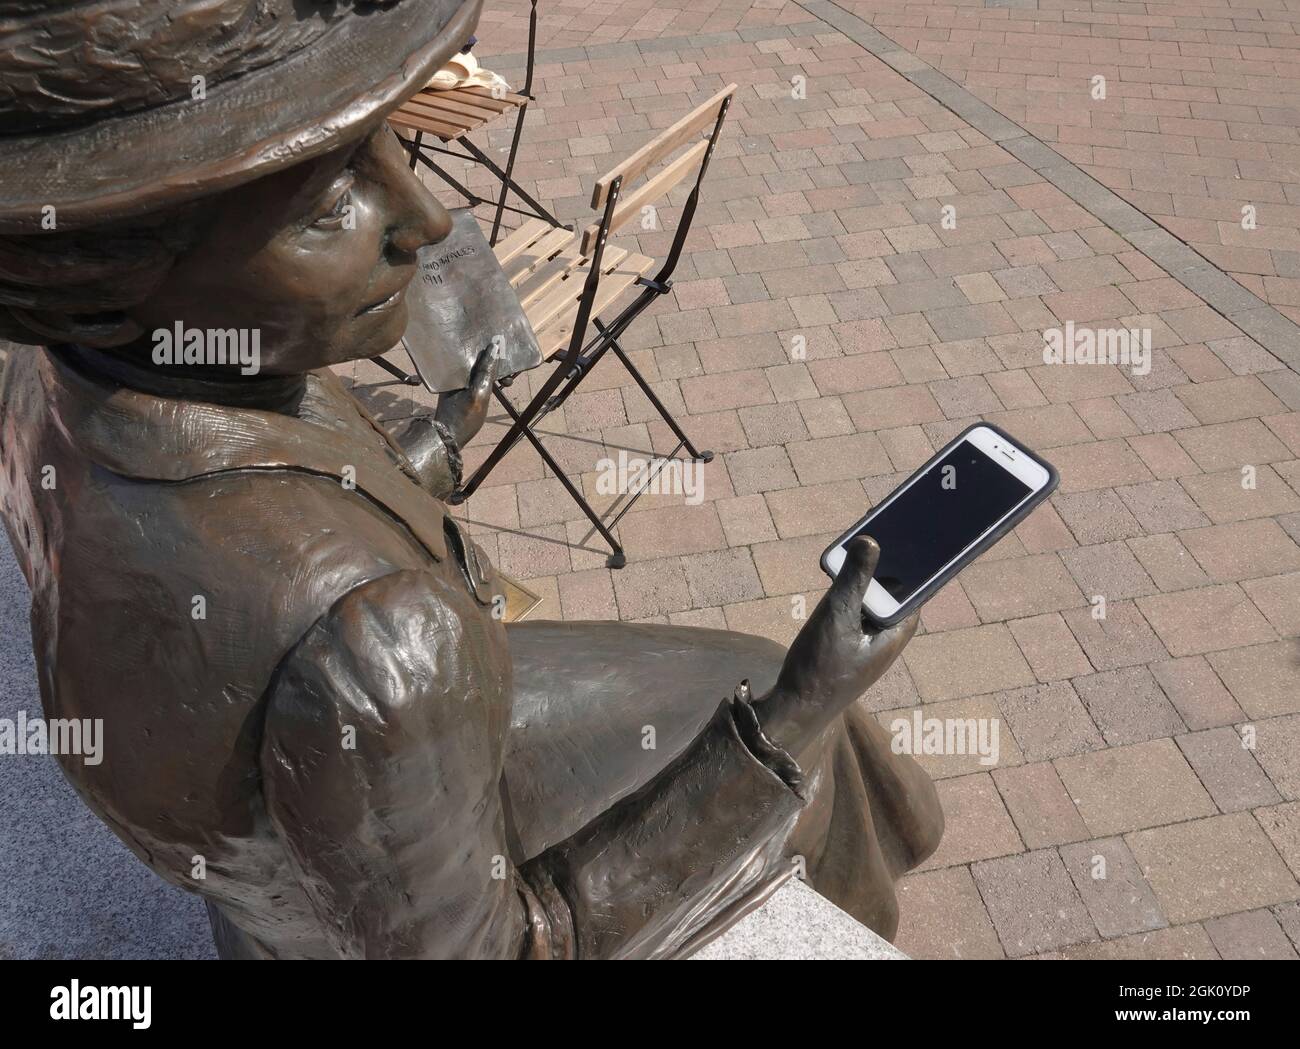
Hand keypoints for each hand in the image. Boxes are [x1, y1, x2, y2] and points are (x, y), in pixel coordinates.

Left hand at [435, 341, 499, 447]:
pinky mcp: (461, 391)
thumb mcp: (478, 393)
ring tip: (506, 383)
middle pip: (479, 361)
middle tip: (508, 377)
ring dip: (494, 375)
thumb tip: (494, 348)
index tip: (507, 358)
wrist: (447, 438)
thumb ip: (486, 372)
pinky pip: (477, 380)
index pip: (476, 352)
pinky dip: (489, 382)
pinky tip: (498, 387)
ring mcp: (458, 382)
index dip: (492, 353)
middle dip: (496, 365)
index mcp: (455, 368)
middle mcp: (455, 372)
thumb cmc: (463, 417)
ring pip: (480, 371)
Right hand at [756, 536, 917, 755]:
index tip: (910, 526)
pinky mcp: (851, 645)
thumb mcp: (837, 615)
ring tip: (858, 541)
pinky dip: (850, 590)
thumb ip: (854, 577)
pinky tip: (837, 574)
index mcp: (898, 630)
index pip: (917, 584)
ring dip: (866, 573)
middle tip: (880, 522)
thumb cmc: (821, 667)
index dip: (914, 555)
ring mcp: (869, 641)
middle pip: (895, 588)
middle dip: (889, 559)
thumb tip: (871, 539)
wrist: (795, 710)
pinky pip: (857, 609)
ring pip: (873, 598)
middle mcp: (889, 635)